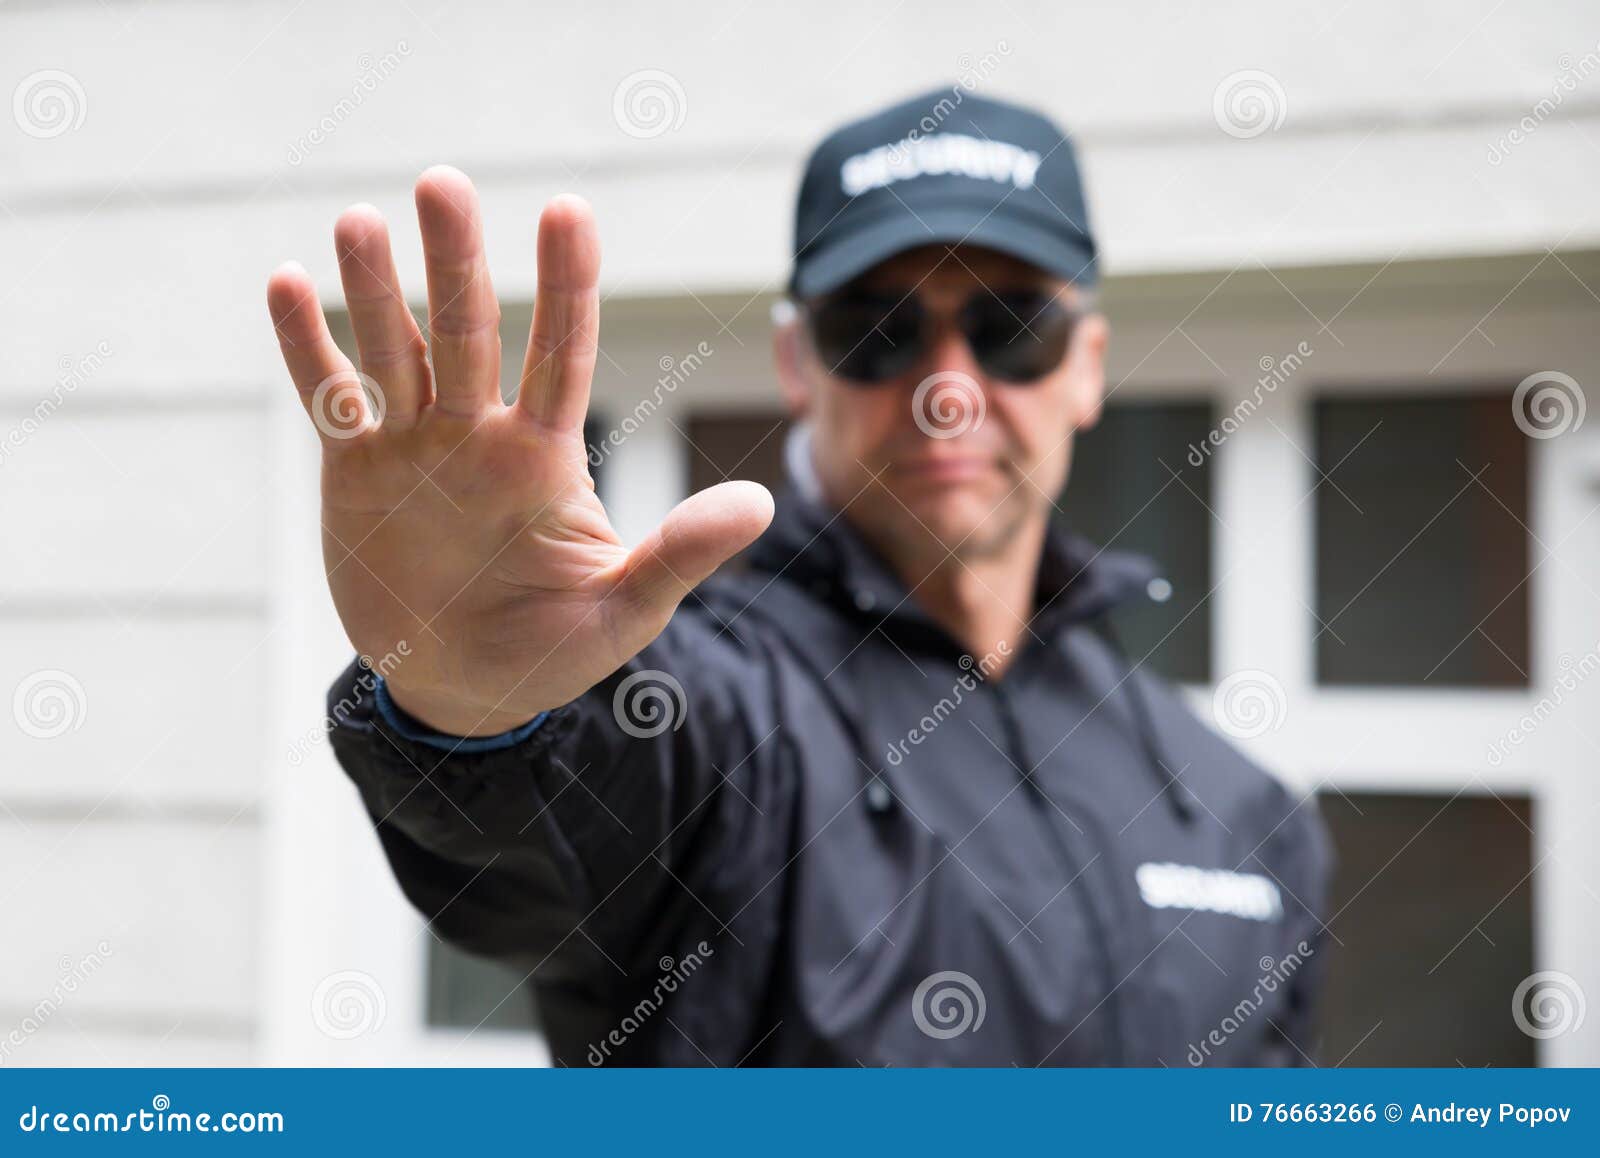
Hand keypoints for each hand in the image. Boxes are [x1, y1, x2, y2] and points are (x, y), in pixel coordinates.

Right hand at [266, 167, 772, 735]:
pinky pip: (329, 400)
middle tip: (443, 182)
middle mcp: (478, 435)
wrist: (464, 693)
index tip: (568, 210)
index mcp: (544, 458)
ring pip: (394, 352)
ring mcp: (414, 447)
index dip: (566, 287)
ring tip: (357, 221)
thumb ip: (680, 555)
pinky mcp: (357, 472)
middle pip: (467, 331)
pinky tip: (286, 285)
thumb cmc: (553, 651)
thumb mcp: (622, 611)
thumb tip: (764, 503)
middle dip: (455, 261)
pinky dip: (306, 347)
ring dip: (375, 291)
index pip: (562, 355)